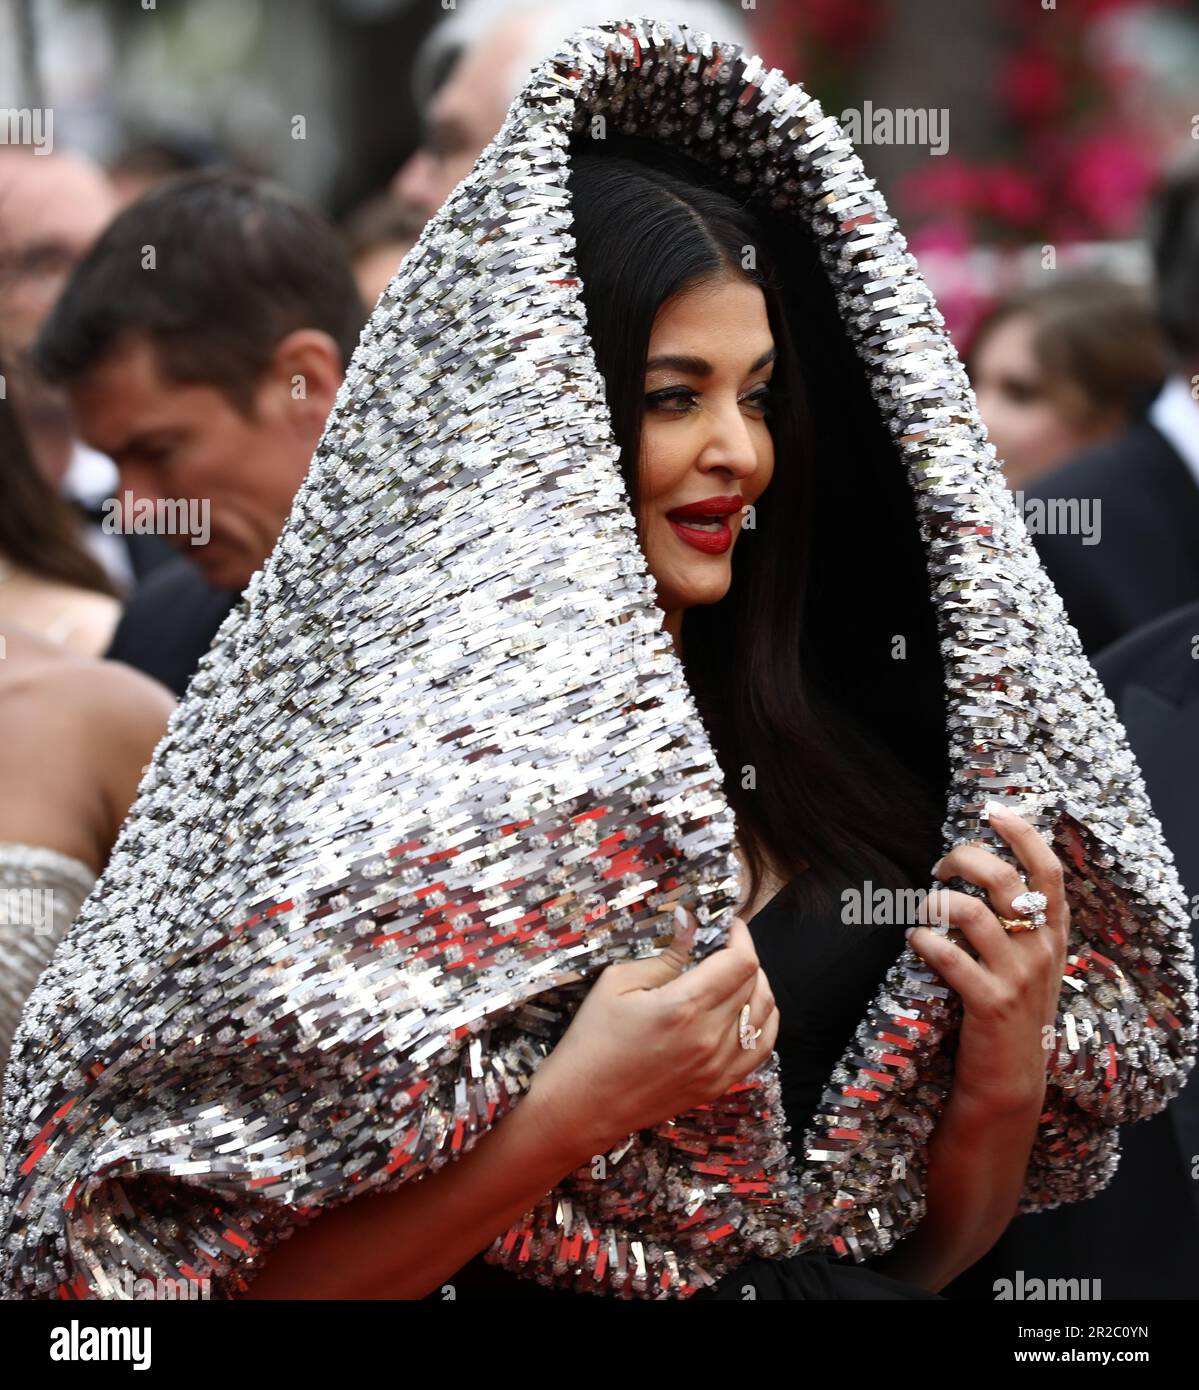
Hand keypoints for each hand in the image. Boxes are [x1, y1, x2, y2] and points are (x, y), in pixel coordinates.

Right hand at [532, 909, 779, 1157]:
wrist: (583, 1105)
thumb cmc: (592, 1040)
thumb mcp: (617, 983)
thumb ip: (664, 955)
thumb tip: (690, 922)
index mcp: (684, 1007)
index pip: (740, 962)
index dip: (740, 936)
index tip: (728, 925)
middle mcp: (710, 1037)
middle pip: (754, 983)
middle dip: (744, 956)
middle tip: (723, 947)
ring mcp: (719, 1066)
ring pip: (765, 1013)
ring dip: (756, 986)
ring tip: (734, 975)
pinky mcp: (719, 1085)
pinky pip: (761, 1047)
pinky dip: (763, 1021)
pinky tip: (748, 1008)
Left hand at [906, 804, 1068, 1116]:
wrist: (1010, 1081)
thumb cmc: (1010, 1012)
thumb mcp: (1030, 963)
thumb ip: (1020, 921)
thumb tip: (984, 868)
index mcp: (1054, 934)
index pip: (1049, 871)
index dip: (1023, 835)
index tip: (994, 811)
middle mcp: (1041, 950)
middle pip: (1005, 879)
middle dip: (964, 859)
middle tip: (940, 866)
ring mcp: (1018, 977)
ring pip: (971, 912)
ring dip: (936, 901)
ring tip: (923, 908)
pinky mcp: (990, 1002)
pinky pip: (947, 955)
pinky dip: (922, 940)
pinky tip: (915, 939)